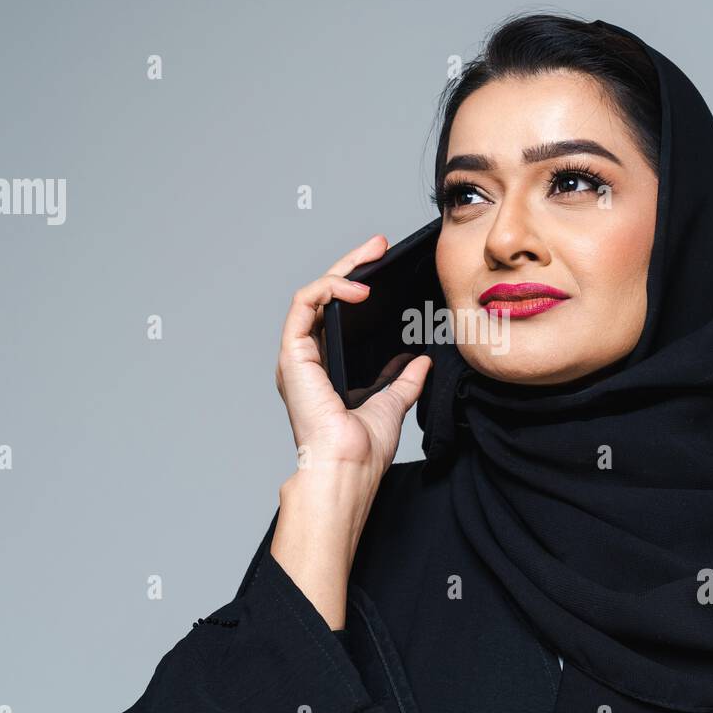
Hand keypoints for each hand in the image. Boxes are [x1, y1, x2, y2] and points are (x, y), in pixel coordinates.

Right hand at [275, 234, 431, 483]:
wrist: (348, 467)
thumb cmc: (361, 449)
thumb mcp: (392, 405)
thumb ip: (402, 382)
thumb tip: (420, 362)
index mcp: (323, 368)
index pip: (337, 314)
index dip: (356, 284)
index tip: (382, 265)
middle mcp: (306, 359)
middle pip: (324, 298)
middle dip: (351, 265)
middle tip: (377, 245)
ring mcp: (296, 355)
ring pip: (312, 294)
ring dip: (341, 269)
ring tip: (370, 254)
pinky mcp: (293, 354)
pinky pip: (304, 305)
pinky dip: (329, 288)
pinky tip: (359, 287)